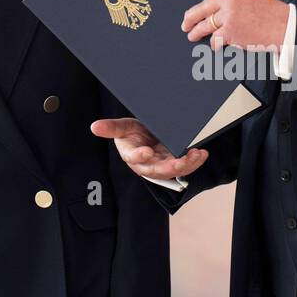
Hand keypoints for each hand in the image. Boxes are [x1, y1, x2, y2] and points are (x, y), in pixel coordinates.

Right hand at [91, 116, 207, 181]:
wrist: (146, 137)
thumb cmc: (133, 135)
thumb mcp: (122, 128)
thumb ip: (111, 128)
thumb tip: (94, 126)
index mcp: (132, 156)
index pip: (135, 158)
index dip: (140, 156)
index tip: (146, 151)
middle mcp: (148, 164)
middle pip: (159, 169)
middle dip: (171, 166)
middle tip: (182, 160)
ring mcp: (163, 165)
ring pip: (175, 170)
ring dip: (187, 165)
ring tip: (196, 155)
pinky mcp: (174, 163)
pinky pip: (185, 166)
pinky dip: (195, 161)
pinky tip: (201, 153)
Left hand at [182, 0, 287, 50]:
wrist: (285, 26)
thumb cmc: (272, 15)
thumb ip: (236, 1)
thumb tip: (217, 12)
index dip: (205, 4)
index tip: (198, 9)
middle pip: (202, 7)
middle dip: (191, 16)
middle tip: (185, 22)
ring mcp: (228, 15)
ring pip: (205, 24)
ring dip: (197, 31)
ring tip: (192, 35)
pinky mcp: (229, 31)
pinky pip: (214, 38)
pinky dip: (213, 44)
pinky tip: (214, 45)